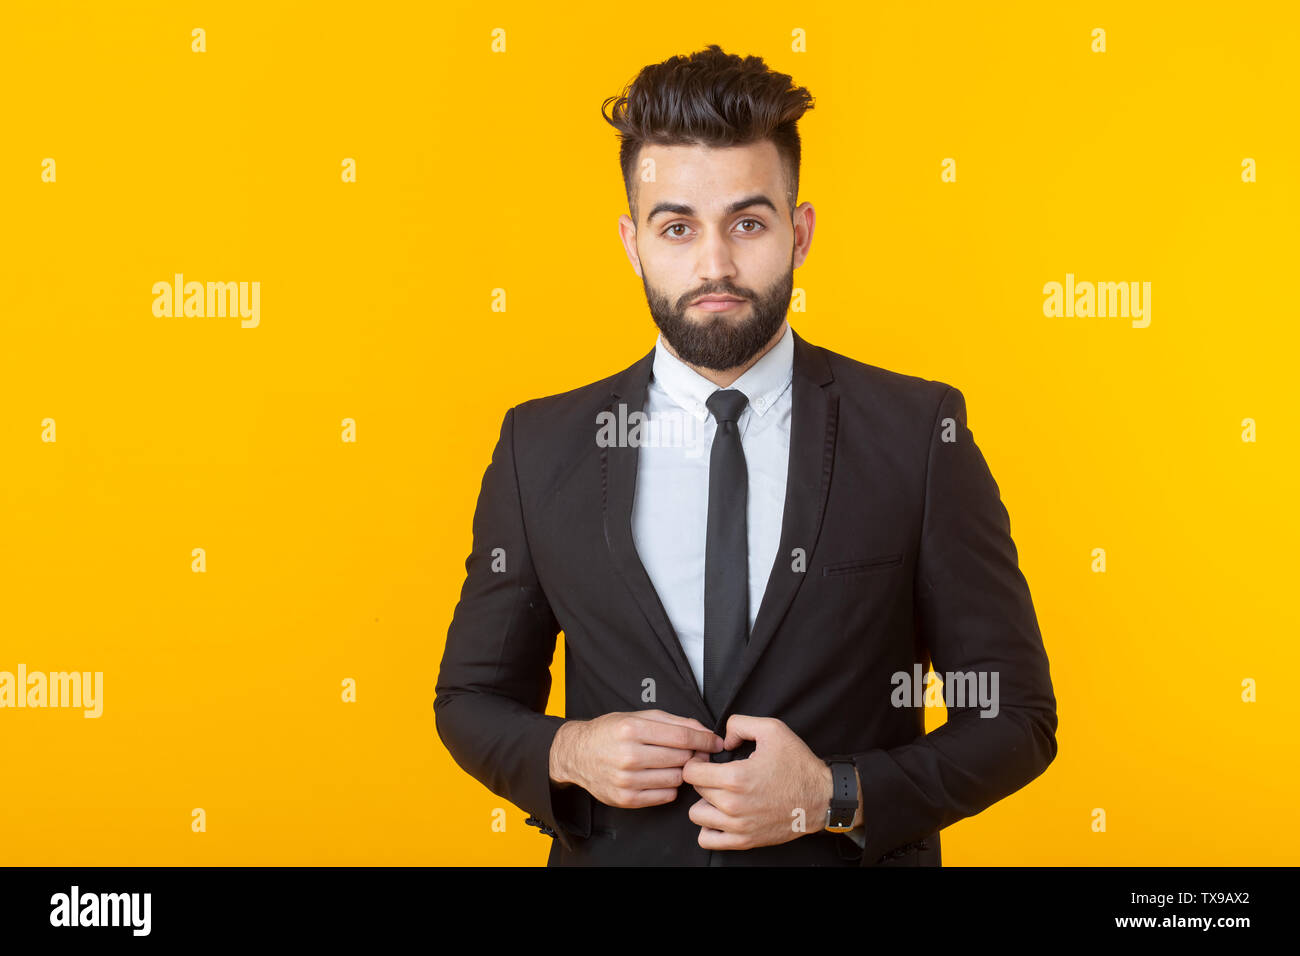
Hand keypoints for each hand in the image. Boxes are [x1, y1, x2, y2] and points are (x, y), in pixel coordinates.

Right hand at [549, 709, 723, 808]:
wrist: (577, 754)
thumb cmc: (610, 732)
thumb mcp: (638, 717)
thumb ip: (673, 722)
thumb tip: (704, 732)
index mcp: (632, 729)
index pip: (682, 737)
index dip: (704, 740)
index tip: (715, 742)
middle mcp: (628, 755)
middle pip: (681, 758)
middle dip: (695, 755)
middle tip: (696, 752)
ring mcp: (627, 780)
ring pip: (676, 779)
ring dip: (682, 771)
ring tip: (674, 763)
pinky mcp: (626, 799)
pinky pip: (665, 795)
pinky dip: (670, 786)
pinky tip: (661, 776)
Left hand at [681, 714, 834, 849]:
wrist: (821, 798)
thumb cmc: (798, 765)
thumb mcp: (772, 729)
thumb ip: (739, 724)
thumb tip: (722, 740)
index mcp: (736, 778)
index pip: (691, 772)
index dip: (697, 760)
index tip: (708, 759)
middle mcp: (733, 805)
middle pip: (695, 790)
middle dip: (703, 778)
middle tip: (718, 773)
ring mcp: (738, 826)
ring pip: (696, 815)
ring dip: (704, 802)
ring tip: (720, 794)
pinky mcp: (745, 841)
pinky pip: (708, 840)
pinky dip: (709, 827)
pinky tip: (721, 814)